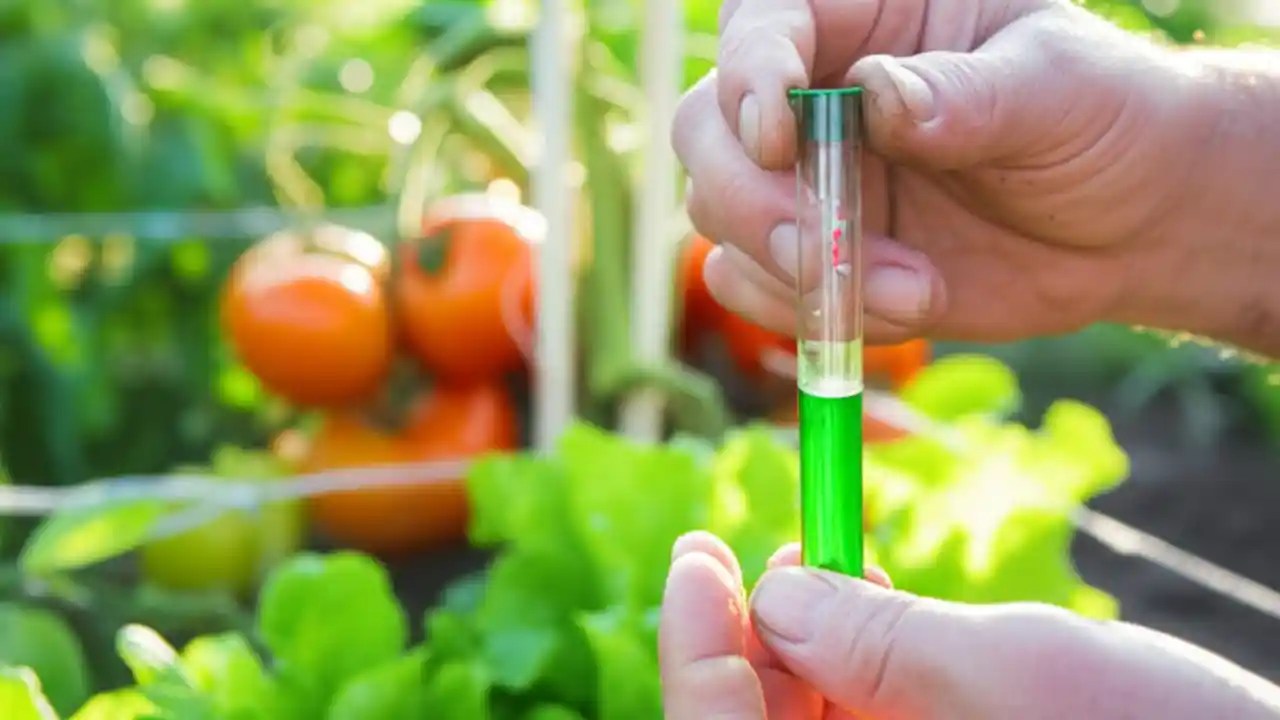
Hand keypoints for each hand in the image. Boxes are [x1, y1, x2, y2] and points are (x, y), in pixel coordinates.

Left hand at [660, 531, 1279, 718]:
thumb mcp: (1011, 676)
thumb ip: (877, 641)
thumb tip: (773, 593)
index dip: (693, 654)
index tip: (695, 556)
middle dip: (746, 642)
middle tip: (764, 550)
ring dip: (798, 644)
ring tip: (826, 564)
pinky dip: (848, 662)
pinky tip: (866, 604)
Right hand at [673, 0, 1251, 346]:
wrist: (1130, 224)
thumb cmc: (1102, 118)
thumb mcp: (1059, 86)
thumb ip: (969, 94)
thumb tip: (882, 97)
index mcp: (863, 16)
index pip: (760, 24)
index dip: (748, 75)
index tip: (777, 135)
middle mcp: (810, 95)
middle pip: (704, 131)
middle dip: (751, 199)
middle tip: (822, 251)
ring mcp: (804, 182)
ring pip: (717, 219)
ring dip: (797, 272)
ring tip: (914, 290)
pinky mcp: (812, 260)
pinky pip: (754, 289)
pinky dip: (809, 315)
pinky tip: (901, 308)